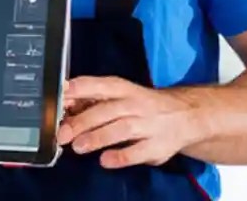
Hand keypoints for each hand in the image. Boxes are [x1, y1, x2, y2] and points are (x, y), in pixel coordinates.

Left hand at [57, 76, 201, 168]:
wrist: (185, 115)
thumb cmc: (141, 106)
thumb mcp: (119, 96)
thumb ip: (91, 100)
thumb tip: (63, 105)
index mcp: (123, 88)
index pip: (99, 85)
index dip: (79, 90)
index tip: (61, 97)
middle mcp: (135, 104)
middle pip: (107, 110)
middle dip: (83, 122)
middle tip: (63, 134)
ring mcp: (148, 124)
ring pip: (121, 129)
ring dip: (98, 137)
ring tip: (78, 147)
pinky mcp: (158, 146)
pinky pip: (138, 152)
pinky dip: (121, 156)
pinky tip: (105, 160)